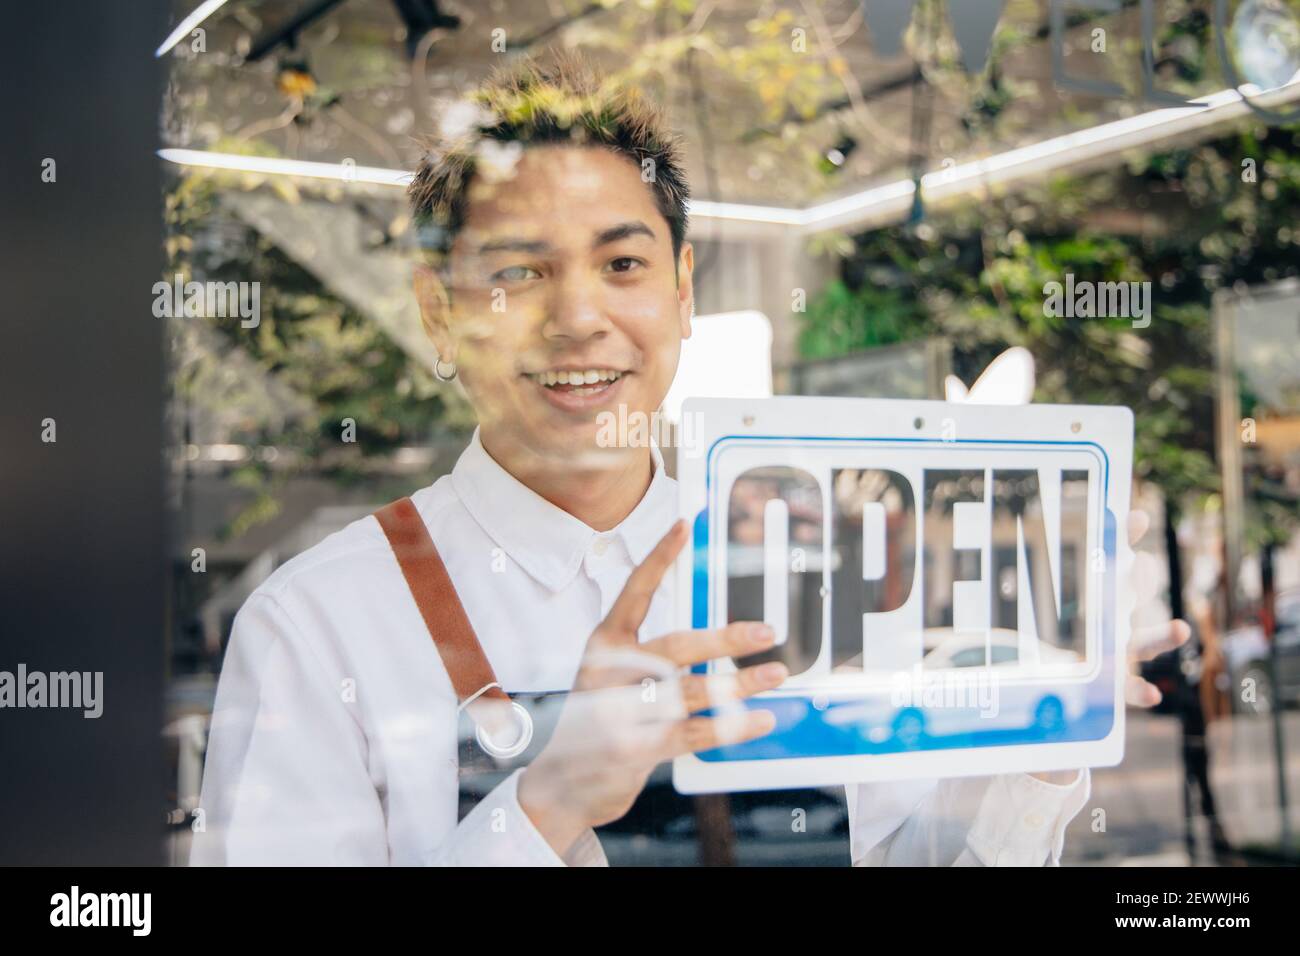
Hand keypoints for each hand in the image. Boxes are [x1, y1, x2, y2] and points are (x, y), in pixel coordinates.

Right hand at [517, 519, 786, 855]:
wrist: (560, 785)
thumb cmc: (595, 722)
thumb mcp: (610, 678)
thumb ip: (650, 657)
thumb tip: (715, 636)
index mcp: (603, 645)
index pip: (634, 591)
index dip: (659, 557)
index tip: (684, 525)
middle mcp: (609, 673)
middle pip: (675, 647)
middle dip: (725, 639)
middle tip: (767, 631)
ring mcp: (620, 713)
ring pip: (693, 691)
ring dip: (741, 683)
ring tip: (777, 674)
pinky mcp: (635, 749)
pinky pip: (697, 732)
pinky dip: (734, 726)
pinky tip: (762, 718)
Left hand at [1030, 509, 1189, 783]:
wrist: (1042, 670)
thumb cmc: (1039, 626)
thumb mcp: (1023, 595)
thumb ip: (1010, 566)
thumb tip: (979, 533)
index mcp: (1092, 589)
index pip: (1110, 556)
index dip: (1122, 536)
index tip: (1133, 516)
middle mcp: (1109, 615)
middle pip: (1128, 593)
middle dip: (1133, 580)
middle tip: (1132, 564)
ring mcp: (1116, 648)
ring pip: (1144, 639)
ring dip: (1162, 635)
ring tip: (1181, 629)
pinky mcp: (1111, 681)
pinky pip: (1128, 688)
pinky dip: (1140, 691)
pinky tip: (1151, 694)